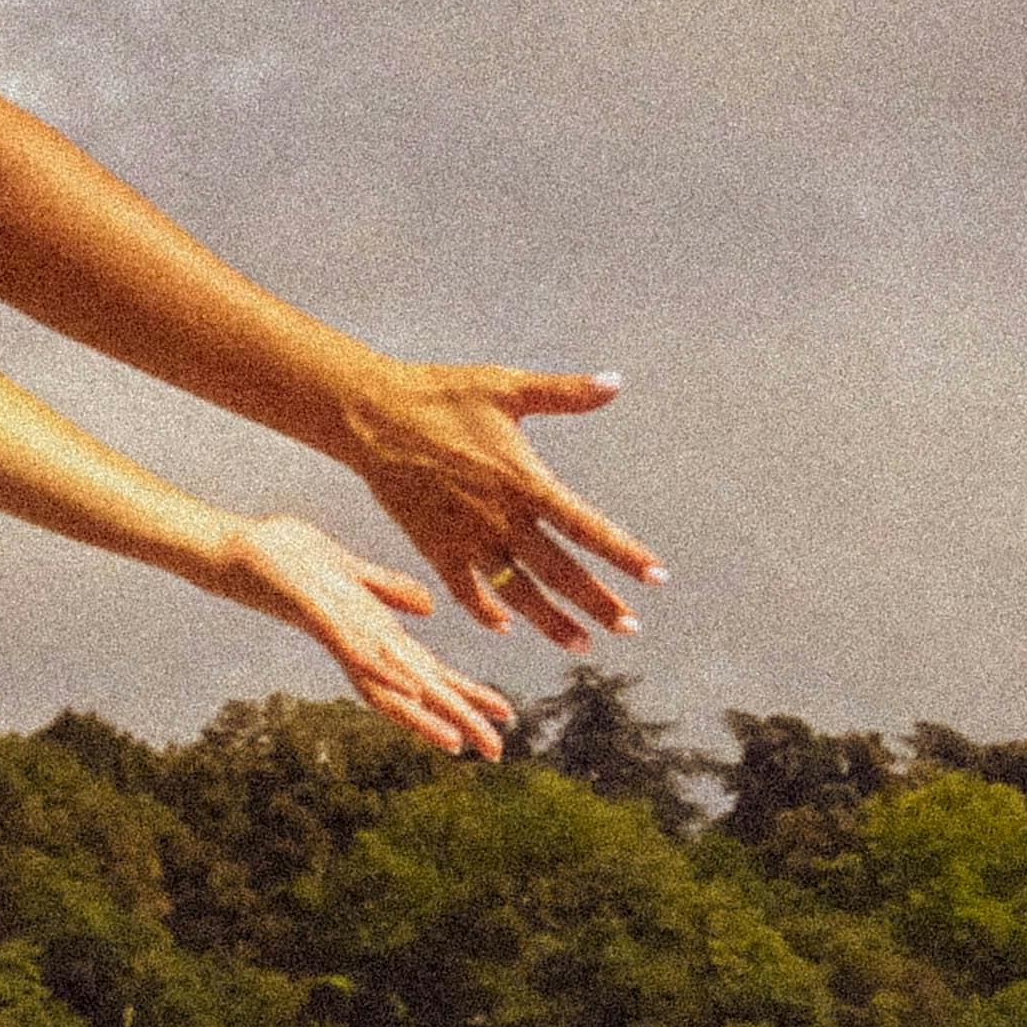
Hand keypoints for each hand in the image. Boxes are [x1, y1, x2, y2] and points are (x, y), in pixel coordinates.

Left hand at [194, 512, 513, 756]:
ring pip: (390, 686)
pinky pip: (354, 652)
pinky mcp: (318, 618)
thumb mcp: (350, 570)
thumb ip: (390, 590)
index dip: (467, 695)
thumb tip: (429, 609)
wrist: (231, 547)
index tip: (506, 716)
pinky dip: (380, 674)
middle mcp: (361, 644)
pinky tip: (407, 690)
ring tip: (457, 743)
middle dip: (460, 721)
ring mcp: (340, 636)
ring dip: (425, 716)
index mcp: (374, 634)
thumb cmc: (285, 557)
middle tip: (497, 754)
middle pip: (419, 692)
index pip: (429, 673)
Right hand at [327, 360, 656, 649]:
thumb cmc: (441, 394)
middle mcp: (500, 517)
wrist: (368, 412)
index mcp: (524, 481)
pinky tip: (506, 627)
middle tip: (630, 628)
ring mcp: (466, 536)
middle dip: (598, 603)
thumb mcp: (506, 386)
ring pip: (518, 591)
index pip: (587, 526)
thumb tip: (616, 382)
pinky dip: (484, 610)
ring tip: (582, 645)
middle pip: (560, 571)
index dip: (624, 554)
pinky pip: (464, 588)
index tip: (658, 577)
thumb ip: (565, 392)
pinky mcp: (433, 545)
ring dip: (551, 622)